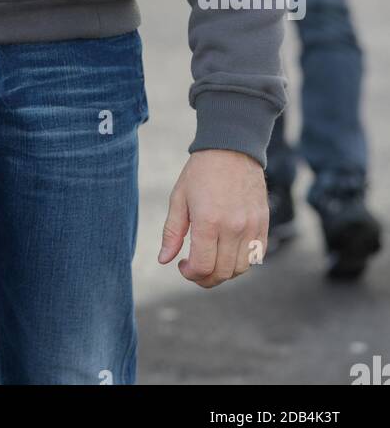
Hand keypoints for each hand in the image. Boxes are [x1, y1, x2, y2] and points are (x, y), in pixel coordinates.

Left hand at [157, 149, 268, 285]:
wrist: (231, 148)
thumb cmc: (200, 172)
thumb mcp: (179, 198)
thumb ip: (172, 232)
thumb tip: (164, 260)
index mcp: (208, 222)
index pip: (203, 267)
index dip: (190, 274)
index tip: (183, 265)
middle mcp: (233, 228)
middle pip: (222, 273)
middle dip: (205, 278)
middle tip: (195, 268)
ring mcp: (251, 227)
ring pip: (240, 269)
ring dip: (224, 272)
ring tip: (212, 259)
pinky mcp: (263, 224)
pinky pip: (256, 256)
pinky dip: (242, 262)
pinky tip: (229, 251)